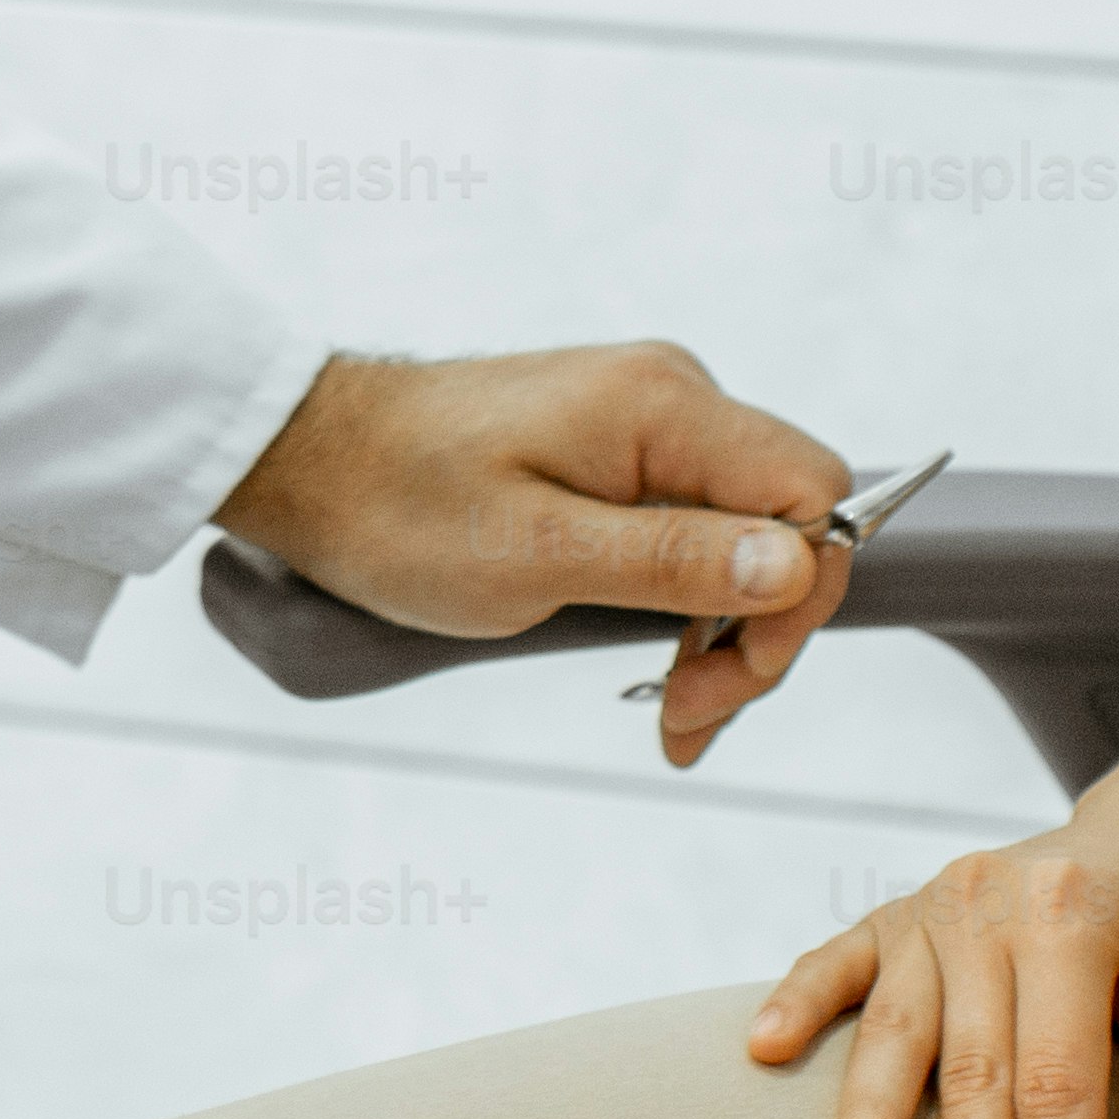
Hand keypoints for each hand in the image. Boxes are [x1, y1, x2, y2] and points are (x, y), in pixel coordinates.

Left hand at [216, 344, 856, 763]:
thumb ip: (672, 559)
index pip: (814, 493)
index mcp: (663, 408)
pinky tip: (648, 663)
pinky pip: (688, 529)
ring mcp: (641, 422)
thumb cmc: (396, 504)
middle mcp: (669, 398)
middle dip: (753, 634)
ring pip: (741, 537)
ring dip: (717, 632)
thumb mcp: (534, 557)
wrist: (304, 459)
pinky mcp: (612, 451)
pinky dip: (679, 602)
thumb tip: (796, 565)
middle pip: (785, 523)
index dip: (795, 599)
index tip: (719, 680)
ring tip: (666, 714)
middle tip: (680, 721)